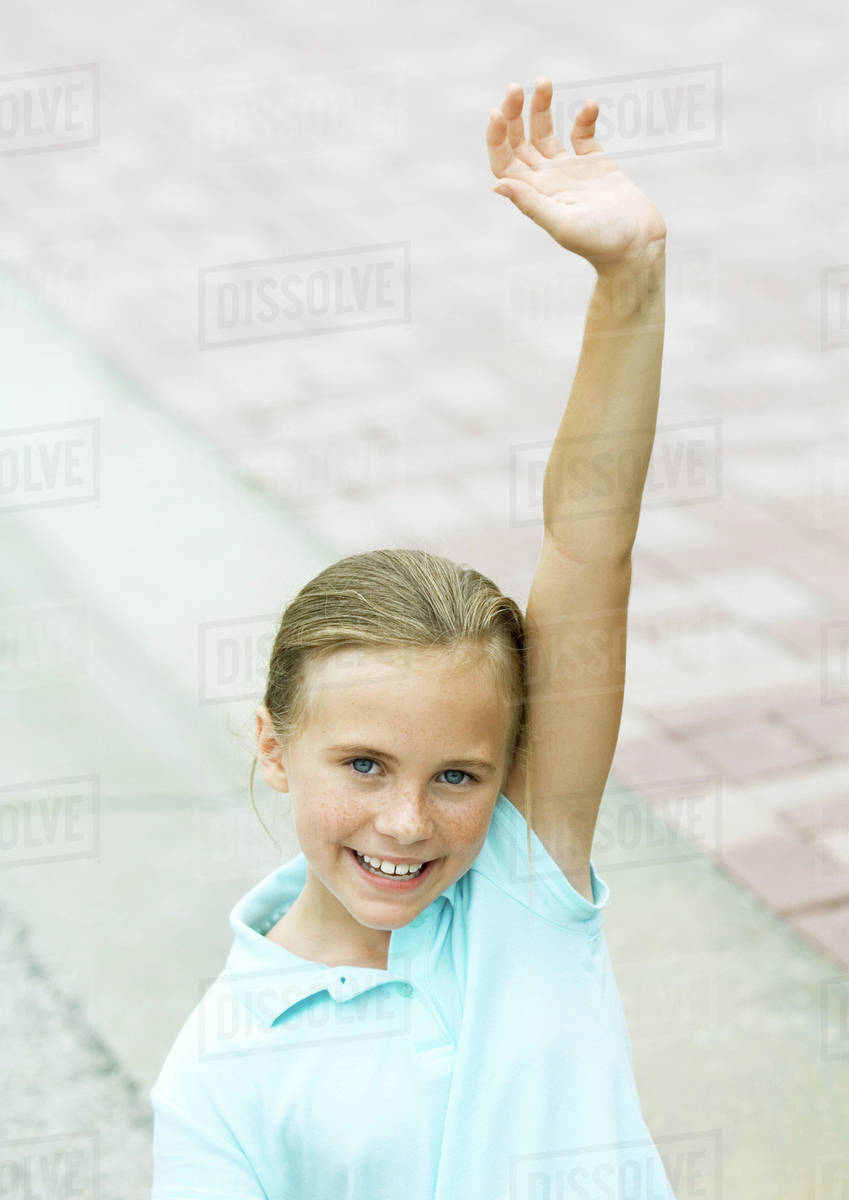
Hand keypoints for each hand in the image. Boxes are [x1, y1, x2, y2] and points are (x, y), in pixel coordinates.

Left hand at [486, 78, 666, 272]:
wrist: (638, 247)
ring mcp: (570, 170)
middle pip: (520, 141)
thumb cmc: (600, 242)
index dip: (497, 137)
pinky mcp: (596, 164)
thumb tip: (497, 185)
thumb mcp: (562, 224)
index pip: (504, 161)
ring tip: (543, 81)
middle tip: (516, 87)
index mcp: (534, 195)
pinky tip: (589, 106)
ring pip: (546, 132)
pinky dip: (583, 118)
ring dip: (541, 107)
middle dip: (515, 114)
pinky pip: (583, 134)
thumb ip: (531, 204)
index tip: (499, 111)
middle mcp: (547, 181)